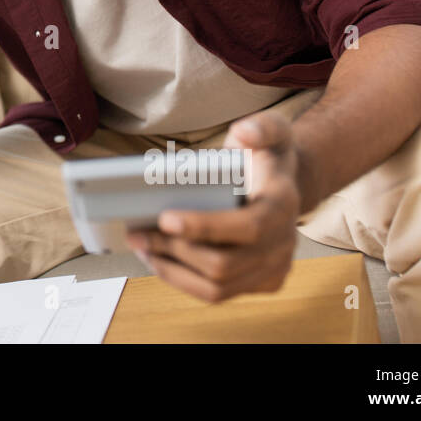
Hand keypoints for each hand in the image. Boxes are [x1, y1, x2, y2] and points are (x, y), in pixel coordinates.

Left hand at [124, 110, 300, 301]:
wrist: (284, 183)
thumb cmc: (267, 154)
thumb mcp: (272, 128)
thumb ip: (261, 127)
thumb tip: (245, 131)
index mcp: (283, 205)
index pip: (248, 227)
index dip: (206, 226)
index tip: (164, 218)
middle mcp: (284, 244)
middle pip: (225, 265)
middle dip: (175, 251)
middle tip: (137, 234)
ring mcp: (273, 269)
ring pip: (218, 288)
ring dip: (173, 271)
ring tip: (141, 248)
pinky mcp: (260, 283)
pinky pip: (217, 294)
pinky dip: (183, 281)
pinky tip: (158, 260)